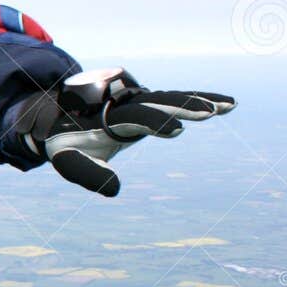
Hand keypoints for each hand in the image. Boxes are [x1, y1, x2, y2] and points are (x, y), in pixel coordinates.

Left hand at [10, 67, 235, 196]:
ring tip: (228, 106)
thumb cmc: (64, 141)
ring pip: (172, 97)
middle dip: (183, 106)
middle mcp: (125, 102)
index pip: (134, 116)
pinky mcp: (148, 102)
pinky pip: (177, 98)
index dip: (155, 122)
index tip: (177, 131)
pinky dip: (201, 99)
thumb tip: (114, 190)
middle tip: (209, 112)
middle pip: (158, 101)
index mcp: (106, 114)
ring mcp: (139, 99)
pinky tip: (228, 105)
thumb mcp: (65, 159)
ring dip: (199, 100)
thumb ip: (86, 174)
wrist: (59, 115)